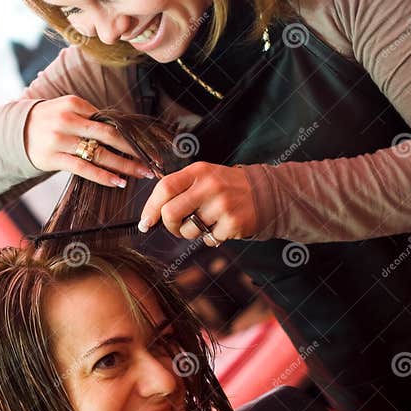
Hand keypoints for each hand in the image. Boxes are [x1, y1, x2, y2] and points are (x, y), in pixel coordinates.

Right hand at [24, 96, 153, 186]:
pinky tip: (117, 182)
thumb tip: (124, 135)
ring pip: (98, 154)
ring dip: (123, 165)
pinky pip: (83, 168)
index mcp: (75, 103)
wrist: (16, 131)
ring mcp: (59, 139)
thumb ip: (92, 119)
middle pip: (108, 135)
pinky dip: (103, 176)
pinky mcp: (52, 157)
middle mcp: (67, 119)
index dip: (131, 134)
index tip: (148, 146)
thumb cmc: (51, 121)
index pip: (110, 121)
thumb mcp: (68, 110)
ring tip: (140, 173)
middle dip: (133, 150)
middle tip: (151, 161)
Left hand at [138, 162, 256, 243]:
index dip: (150, 207)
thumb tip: (150, 214)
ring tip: (206, 222)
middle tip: (176, 227)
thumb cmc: (226, 187)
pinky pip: (208, 240)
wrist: (264, 193)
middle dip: (169, 225)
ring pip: (189, 230)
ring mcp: (223, 205)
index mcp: (198, 171)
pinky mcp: (234, 223)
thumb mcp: (204, 177)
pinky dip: (211, 238)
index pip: (165, 187)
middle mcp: (210, 186)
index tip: (145, 222)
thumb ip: (179, 188)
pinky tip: (221, 226)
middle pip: (171, 213)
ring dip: (193, 233)